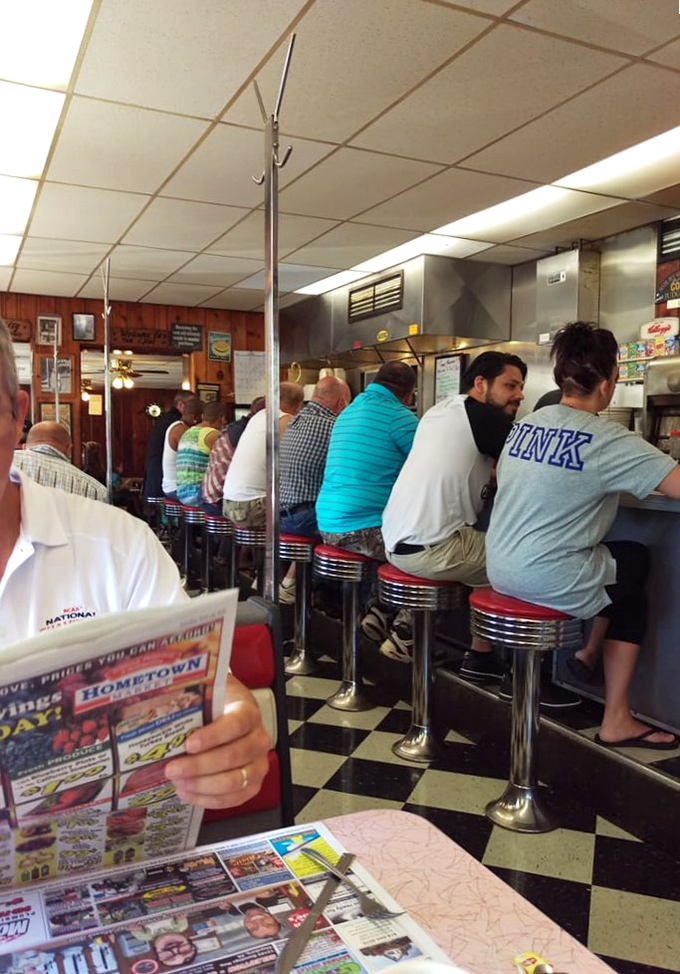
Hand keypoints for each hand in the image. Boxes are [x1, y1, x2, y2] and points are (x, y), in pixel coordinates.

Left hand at [165, 675, 270, 808]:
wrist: (235, 718)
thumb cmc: (217, 708)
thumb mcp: (208, 694)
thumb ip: (191, 699)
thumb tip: (163, 704)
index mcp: (248, 713)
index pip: (235, 725)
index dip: (213, 736)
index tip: (188, 744)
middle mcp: (259, 740)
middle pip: (232, 757)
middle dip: (198, 766)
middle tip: (171, 769)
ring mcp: (258, 765)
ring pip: (233, 781)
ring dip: (200, 785)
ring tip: (177, 781)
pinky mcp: (252, 785)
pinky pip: (232, 798)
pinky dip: (206, 799)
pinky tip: (186, 792)